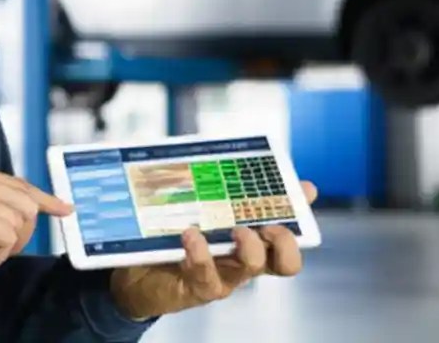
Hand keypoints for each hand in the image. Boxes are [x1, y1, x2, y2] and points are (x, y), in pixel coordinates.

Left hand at [109, 181, 318, 320]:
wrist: (136, 274)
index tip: (302, 191)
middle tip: (268, 224)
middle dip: (284, 239)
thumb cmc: (170, 237)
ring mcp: (222, 276)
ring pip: (250, 268)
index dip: (300, 212)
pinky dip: (201, 254)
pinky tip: (190, 236)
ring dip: (249, 247)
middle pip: (284, 260)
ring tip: (235, 229)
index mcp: (248, 241)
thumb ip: (212, 187)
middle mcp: (242, 261)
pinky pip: (207, 276)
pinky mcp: (195, 287)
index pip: (287, 235)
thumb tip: (223, 149)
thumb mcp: (192, 210)